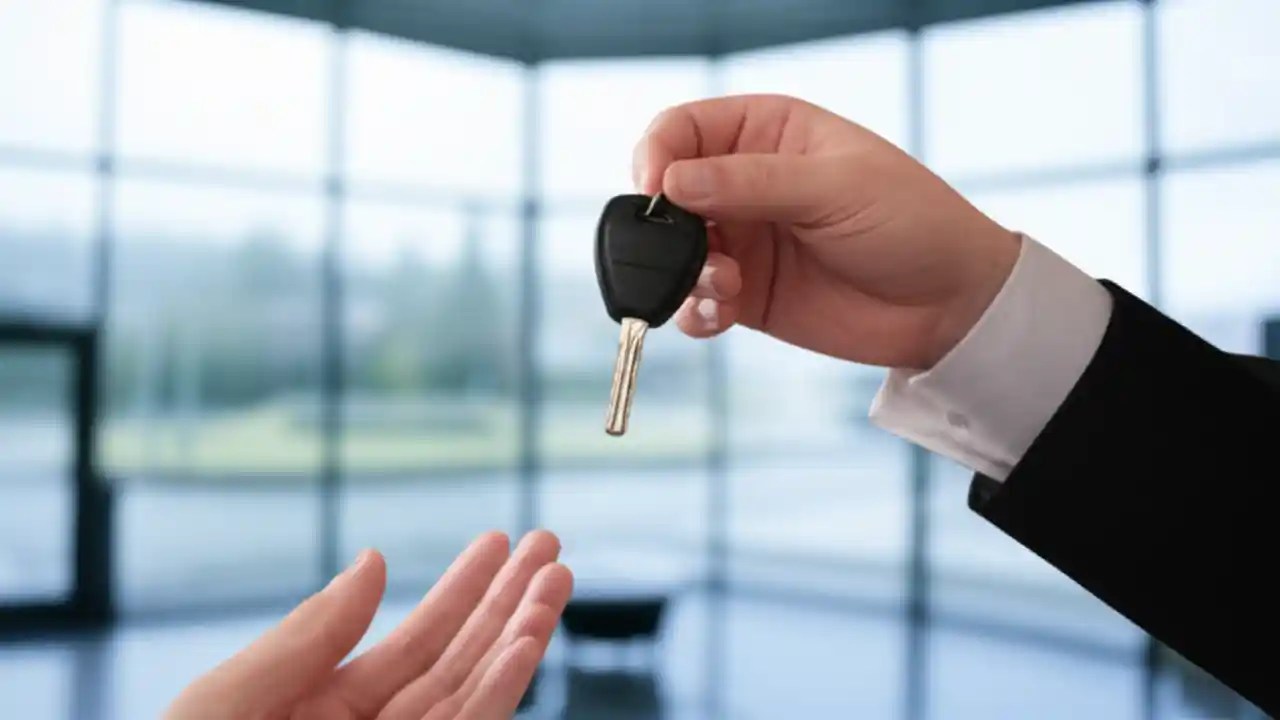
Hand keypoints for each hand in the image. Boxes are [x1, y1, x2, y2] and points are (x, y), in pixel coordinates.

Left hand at [164, 531, 571, 719]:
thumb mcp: (227, 702)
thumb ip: (307, 637)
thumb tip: (373, 561)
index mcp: (323, 711)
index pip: (412, 644)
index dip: (459, 591)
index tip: (499, 542)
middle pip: (456, 664)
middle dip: (507, 605)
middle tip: (550, 543)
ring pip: (471, 698)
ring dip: (519, 638)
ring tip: (556, 581)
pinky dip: (500, 694)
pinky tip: (524, 646)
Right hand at [633, 94, 1021, 369]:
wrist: (951, 306)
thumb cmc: (911, 223)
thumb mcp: (835, 188)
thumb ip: (752, 182)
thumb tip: (672, 182)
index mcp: (768, 132)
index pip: (686, 128)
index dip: (659, 153)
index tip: (655, 188)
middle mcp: (746, 183)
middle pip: (669, 191)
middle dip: (665, 224)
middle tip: (689, 249)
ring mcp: (744, 240)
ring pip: (675, 251)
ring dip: (684, 271)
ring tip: (727, 285)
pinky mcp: (746, 295)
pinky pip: (696, 301)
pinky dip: (694, 311)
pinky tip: (719, 317)